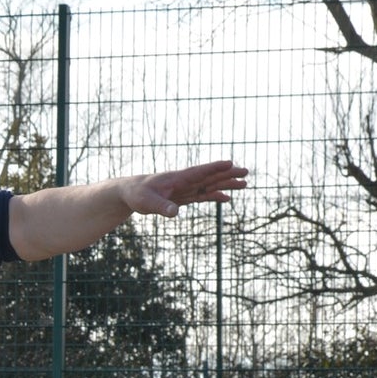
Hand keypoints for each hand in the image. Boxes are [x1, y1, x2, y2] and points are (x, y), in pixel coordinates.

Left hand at [124, 160, 249, 217]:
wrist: (130, 194)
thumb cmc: (137, 195)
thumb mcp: (147, 203)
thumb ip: (162, 207)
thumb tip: (175, 214)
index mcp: (177, 178)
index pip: (199, 172)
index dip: (214, 168)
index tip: (230, 163)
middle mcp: (185, 182)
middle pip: (210, 177)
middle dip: (228, 175)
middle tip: (246, 172)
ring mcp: (186, 189)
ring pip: (210, 186)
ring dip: (226, 185)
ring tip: (245, 184)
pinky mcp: (184, 198)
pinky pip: (203, 196)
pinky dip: (215, 197)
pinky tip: (227, 198)